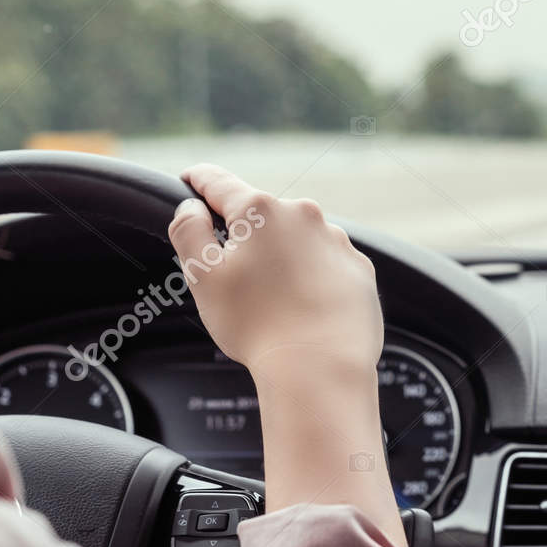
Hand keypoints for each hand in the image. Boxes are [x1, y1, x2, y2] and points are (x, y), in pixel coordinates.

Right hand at [167, 164, 381, 381]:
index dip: (200, 180)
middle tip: (234, 279)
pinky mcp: (358, 268)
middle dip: (246, 238)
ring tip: (273, 304)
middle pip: (262, 217)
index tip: (192, 178)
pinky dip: (312, 279)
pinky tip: (303, 309)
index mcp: (260, 212)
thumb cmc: (257, 326)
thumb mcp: (202, 276)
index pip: (220, 184)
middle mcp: (303, 216)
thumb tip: (191, 209)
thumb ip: (189, 232)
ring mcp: (337, 241)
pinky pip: (326, 265)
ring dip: (282, 259)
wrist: (320, 368)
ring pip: (297, 242)